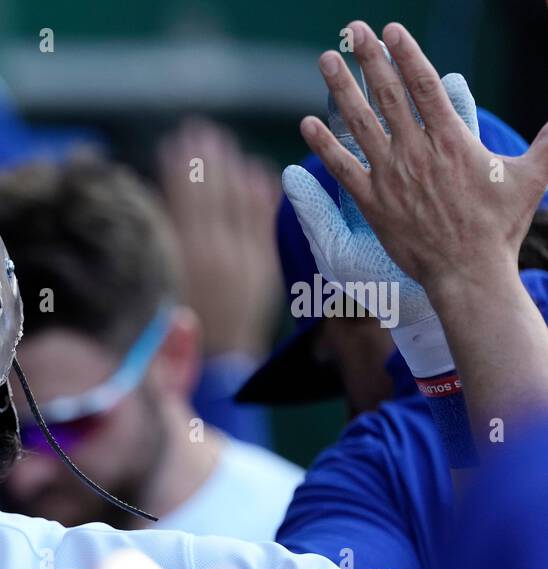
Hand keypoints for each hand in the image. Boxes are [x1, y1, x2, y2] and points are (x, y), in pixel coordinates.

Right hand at [158, 119, 281, 356]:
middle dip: (206, 159)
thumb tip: (155, 204)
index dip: (180, 168)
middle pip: (211, 194)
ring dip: (232, 169)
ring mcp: (242, 258)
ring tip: (225, 144)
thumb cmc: (177, 324)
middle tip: (201, 130)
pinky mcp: (262, 266)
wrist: (215, 360)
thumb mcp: (159, 285)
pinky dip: (262, 194)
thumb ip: (162, 244)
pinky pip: (264, 222)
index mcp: (184, 256)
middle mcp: (215, 253)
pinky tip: (258, 171)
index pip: (183, 199)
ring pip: (239, 203)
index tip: (176, 141)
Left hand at [295, 22, 547, 304]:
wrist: (468, 273)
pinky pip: (343, 169)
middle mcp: (417, 153)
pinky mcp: (373, 203)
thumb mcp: (533, 176)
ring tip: (326, 61)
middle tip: (352, 31)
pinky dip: (325, 146)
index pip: (424, 86)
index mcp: (452, 140)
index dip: (406, 55)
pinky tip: (307, 124)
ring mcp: (392, 177)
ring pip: (360, 125)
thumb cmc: (499, 227)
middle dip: (369, 60)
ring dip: (341, 90)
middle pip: (388, 96)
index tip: (391, 31)